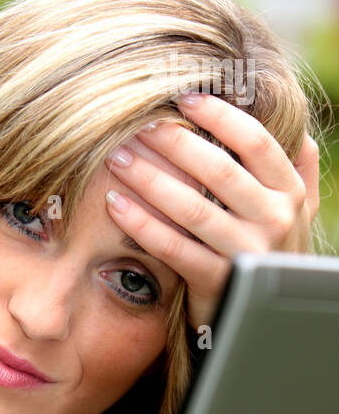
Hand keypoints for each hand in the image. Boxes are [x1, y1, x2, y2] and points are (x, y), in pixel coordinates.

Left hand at [104, 92, 319, 329]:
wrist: (263, 314)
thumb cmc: (269, 250)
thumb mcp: (295, 209)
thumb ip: (297, 168)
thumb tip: (297, 125)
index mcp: (290, 192)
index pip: (255, 142)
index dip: (219, 116)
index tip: (183, 99)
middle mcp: (275, 219)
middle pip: (218, 170)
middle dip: (173, 143)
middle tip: (137, 125)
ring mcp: (247, 252)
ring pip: (192, 207)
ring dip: (150, 179)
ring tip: (118, 159)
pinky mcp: (218, 281)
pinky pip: (173, 248)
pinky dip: (141, 224)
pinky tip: (115, 204)